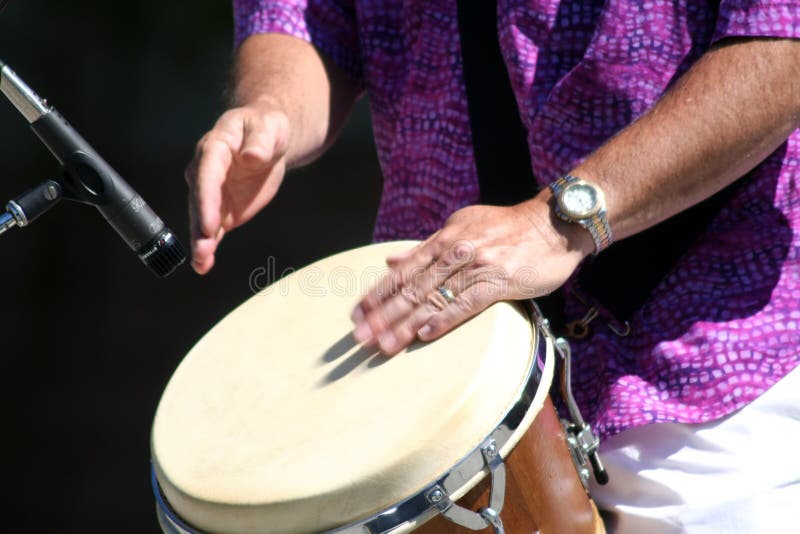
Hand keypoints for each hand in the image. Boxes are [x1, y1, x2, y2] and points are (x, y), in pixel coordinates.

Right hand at [185, 98, 290, 273]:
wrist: (266, 139)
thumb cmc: (266, 128)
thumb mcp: (270, 127)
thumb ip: (261, 141)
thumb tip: (252, 155)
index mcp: (215, 147)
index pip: (207, 174)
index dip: (207, 199)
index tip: (210, 223)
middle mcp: (206, 170)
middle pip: (200, 200)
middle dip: (201, 225)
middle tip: (204, 247)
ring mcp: (211, 191)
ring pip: (202, 218)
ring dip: (201, 241)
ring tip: (202, 262)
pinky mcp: (220, 208)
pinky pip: (212, 229)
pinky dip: (208, 247)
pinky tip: (204, 265)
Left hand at [351, 192, 593, 354]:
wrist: (554, 224)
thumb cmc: (508, 228)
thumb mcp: (462, 226)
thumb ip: (426, 246)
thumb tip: (391, 260)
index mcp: (443, 239)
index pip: (402, 270)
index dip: (377, 293)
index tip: (356, 314)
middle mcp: (454, 251)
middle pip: (411, 288)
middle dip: (382, 315)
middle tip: (359, 338)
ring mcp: (476, 266)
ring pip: (433, 298)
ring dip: (405, 324)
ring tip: (384, 345)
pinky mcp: (499, 280)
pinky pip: (466, 303)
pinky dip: (444, 319)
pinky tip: (425, 335)